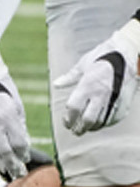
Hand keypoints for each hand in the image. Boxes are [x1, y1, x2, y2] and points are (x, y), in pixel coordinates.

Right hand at [0, 46, 31, 181]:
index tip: (26, 159)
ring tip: (6, 172)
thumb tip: (23, 147)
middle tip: (19, 174)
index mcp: (8, 115)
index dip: (23, 154)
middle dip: (12, 164)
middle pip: (4, 151)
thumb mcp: (17, 105)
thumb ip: (19, 127)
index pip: (18, 143)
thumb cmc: (4, 87)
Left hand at [55, 20, 139, 134]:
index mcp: (87, 85)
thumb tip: (56, 85)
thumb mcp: (83, 64)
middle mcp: (100, 94)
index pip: (74, 108)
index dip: (68, 118)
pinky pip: (114, 118)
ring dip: (92, 127)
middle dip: (79, 128)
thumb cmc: (104, 56)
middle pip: (88, 119)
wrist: (129, 55)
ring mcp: (114, 100)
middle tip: (74, 131)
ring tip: (86, 129)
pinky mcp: (125, 103)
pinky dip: (106, 123)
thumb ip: (70, 77)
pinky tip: (100, 123)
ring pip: (101, 121)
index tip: (66, 122)